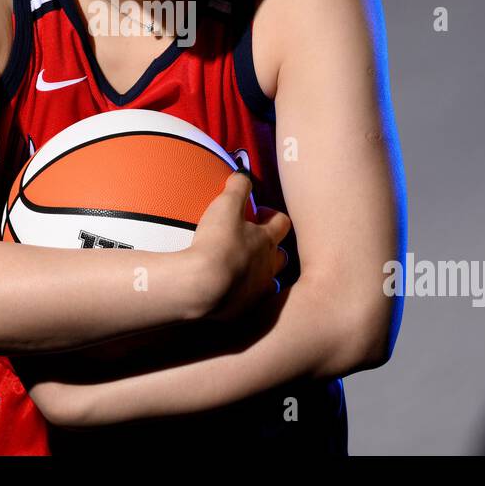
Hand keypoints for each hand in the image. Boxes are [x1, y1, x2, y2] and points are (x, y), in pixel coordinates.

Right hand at [188, 170, 291, 322]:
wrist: (202, 287)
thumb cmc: (216, 244)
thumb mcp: (225, 206)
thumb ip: (237, 187)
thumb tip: (243, 174)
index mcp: (266, 241)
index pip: (282, 223)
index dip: (272, 215)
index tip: (258, 213)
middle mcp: (268, 267)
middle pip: (281, 256)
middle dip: (271, 248)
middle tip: (251, 242)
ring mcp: (257, 291)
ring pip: (268, 281)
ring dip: (258, 272)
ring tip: (240, 268)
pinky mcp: (242, 310)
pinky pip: (247, 301)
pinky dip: (241, 294)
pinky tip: (226, 291)